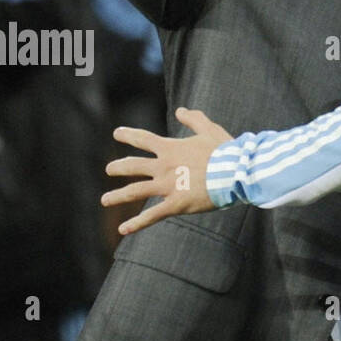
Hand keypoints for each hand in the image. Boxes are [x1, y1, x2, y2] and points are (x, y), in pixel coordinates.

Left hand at [102, 108, 233, 234]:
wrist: (235, 172)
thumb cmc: (225, 151)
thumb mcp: (209, 129)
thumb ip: (193, 118)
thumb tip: (180, 110)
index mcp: (170, 148)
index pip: (143, 139)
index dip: (128, 135)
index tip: (117, 134)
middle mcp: (164, 167)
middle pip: (134, 166)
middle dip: (119, 167)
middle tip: (109, 169)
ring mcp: (167, 186)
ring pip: (135, 191)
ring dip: (118, 196)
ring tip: (105, 200)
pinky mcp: (175, 204)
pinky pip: (152, 216)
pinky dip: (136, 223)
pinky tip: (122, 230)